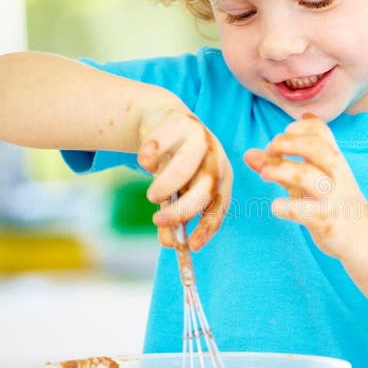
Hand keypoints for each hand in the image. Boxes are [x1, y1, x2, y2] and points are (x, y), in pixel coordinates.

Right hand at [137, 106, 231, 250]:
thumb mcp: (179, 191)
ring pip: (183, 167)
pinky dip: (148, 158)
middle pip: (205, 190)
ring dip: (165, 186)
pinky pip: (159, 145)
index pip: (219, 207)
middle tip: (159, 220)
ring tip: (152, 195)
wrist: (165, 121)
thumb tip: (168, 243)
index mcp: (222, 177)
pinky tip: (145, 162)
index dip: (207, 228)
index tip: (191, 246)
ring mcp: (198, 139)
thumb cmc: (175, 164)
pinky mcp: (177, 123)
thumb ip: (175, 214)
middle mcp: (215, 158)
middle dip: (182, 210)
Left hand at [245, 114, 367, 258]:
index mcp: (334, 159)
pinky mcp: (325, 220)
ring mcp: (331, 197)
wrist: (363, 236)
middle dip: (286, 143)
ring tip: (264, 174)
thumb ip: (280, 166)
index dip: (297, 127)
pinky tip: (276, 206)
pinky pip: (303, 211)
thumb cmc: (331, 202)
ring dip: (281, 170)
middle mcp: (335, 174)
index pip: (319, 129)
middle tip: (270, 151)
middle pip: (314, 147)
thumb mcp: (308, 180)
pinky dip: (285, 206)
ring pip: (307, 176)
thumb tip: (248, 154)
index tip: (283, 136)